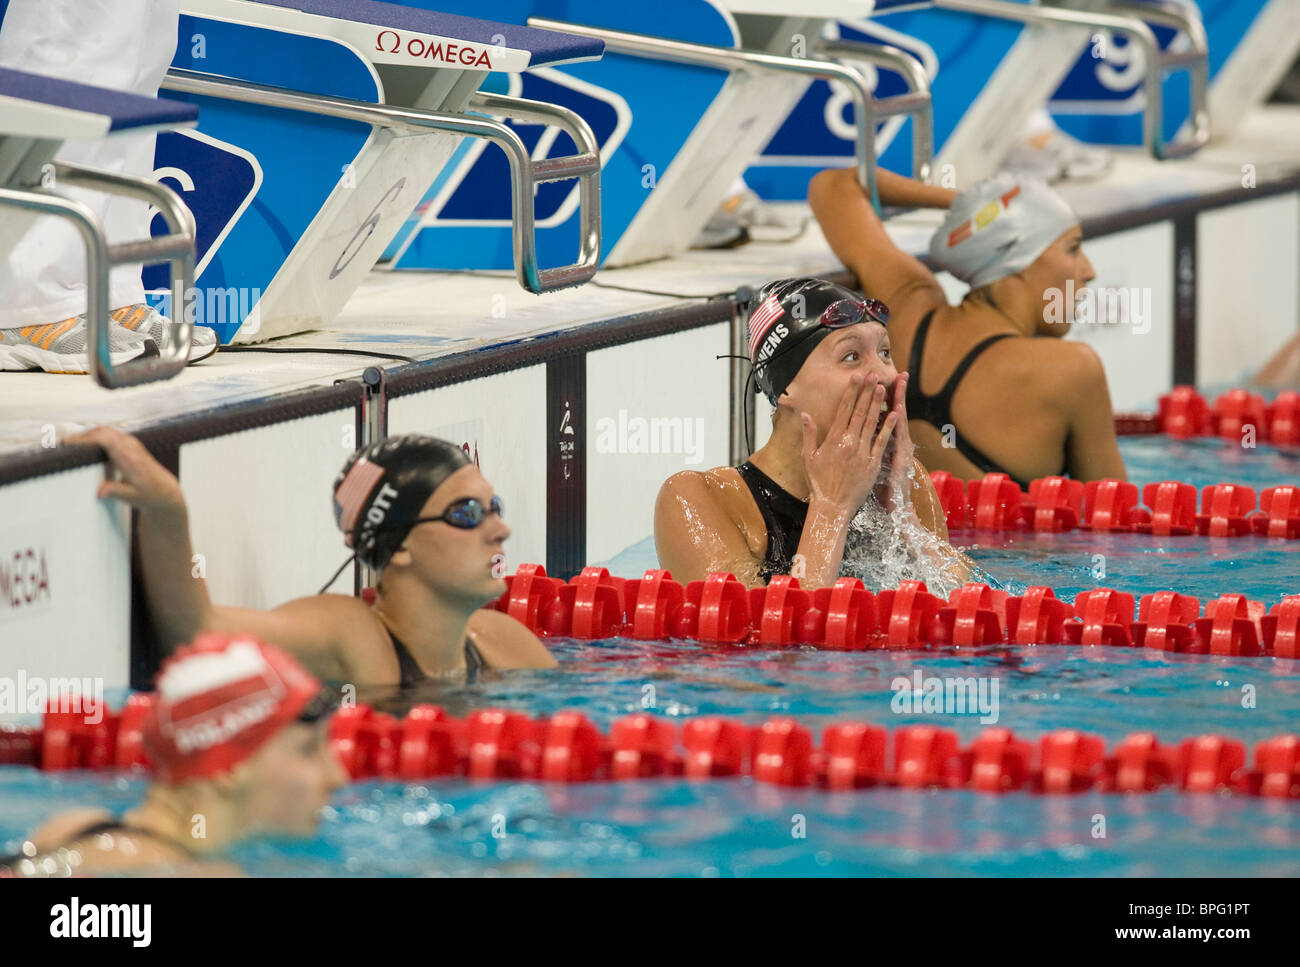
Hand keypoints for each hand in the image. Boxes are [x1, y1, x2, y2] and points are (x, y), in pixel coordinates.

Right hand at [65, 425, 185, 514]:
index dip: (86, 439)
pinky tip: (84, 445)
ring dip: (87, 435)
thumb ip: (116, 492)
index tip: (68, 444)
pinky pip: (109, 434)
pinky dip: (94, 436)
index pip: (106, 439)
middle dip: (82, 436)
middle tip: (63, 445)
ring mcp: (131, 443)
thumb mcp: (133, 497)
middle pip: (102, 431)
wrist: (165, 491)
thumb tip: (100, 492)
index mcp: (130, 458)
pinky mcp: (129, 443)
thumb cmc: (149, 494)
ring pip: (105, 430)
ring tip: (70, 445)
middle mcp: (130, 447)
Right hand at [800, 372, 896, 517]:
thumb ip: (809, 434)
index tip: (855, 378)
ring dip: (877, 404)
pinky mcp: (873, 464)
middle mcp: (848, 443)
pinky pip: (882, 442)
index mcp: (833, 440)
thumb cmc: (818, 484)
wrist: (832, 506)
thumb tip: (805, 414)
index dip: (851, 392)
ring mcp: (862, 453)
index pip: (843, 410)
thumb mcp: (808, 457)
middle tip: (872, 374)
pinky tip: (894, 414)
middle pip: (859, 412)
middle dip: (866, 392)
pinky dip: (889, 427)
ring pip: (872, 423)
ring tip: (882, 387)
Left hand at [877, 372, 916, 509]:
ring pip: (899, 422)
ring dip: (899, 403)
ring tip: (899, 384)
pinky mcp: (899, 460)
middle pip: (895, 413)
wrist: (893, 506)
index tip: (881, 381)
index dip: (884, 398)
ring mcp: (899, 450)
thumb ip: (872, 446)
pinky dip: (897, 426)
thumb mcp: (874, 463)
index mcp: (886, 442)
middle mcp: (896, 442)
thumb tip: (864, 431)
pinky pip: (897, 439)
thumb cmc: (880, 485)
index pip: (883, 415)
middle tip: (900, 374)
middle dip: (897, 394)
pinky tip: (897, 411)